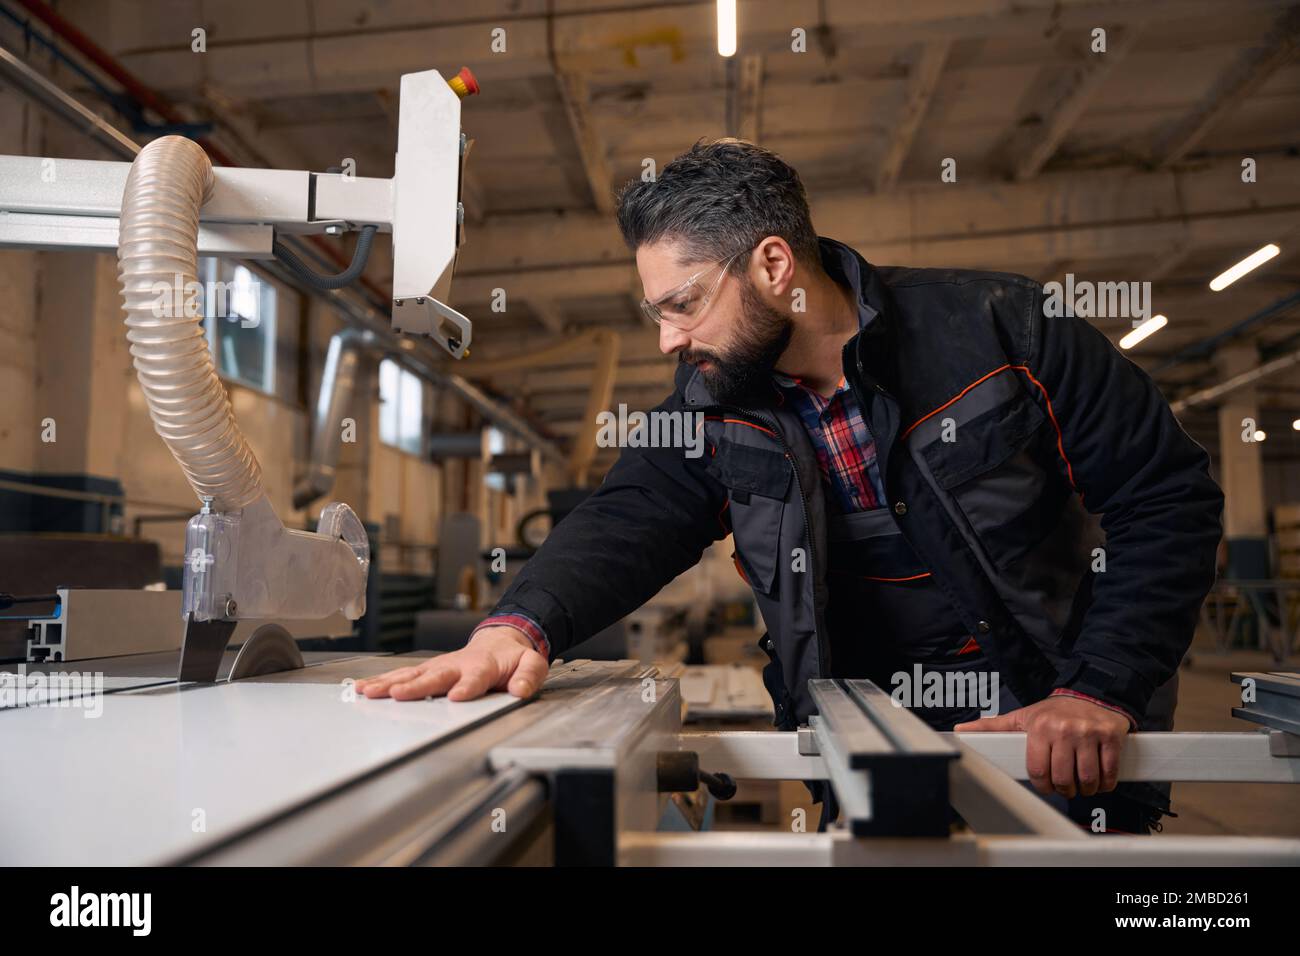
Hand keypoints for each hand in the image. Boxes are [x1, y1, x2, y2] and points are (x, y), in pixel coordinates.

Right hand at [353, 627, 547, 701]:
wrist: (499, 641)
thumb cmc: (512, 658)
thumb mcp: (532, 664)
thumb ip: (528, 677)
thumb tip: (520, 690)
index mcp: (483, 667)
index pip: (475, 679)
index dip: (467, 687)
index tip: (457, 696)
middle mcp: (456, 665)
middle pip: (435, 677)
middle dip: (416, 686)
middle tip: (399, 695)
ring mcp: (438, 667)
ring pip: (412, 674)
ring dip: (390, 683)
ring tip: (369, 692)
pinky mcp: (426, 669)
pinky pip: (402, 674)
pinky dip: (382, 681)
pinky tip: (363, 688)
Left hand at [953, 695, 1129, 797]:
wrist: (1092, 692)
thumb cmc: (1055, 711)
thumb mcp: (1022, 716)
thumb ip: (993, 727)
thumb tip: (960, 731)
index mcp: (1040, 727)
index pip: (1038, 770)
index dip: (1043, 786)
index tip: (1047, 787)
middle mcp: (1064, 729)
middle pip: (1062, 778)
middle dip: (1065, 789)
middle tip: (1066, 786)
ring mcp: (1088, 733)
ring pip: (1087, 779)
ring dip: (1086, 789)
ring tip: (1082, 784)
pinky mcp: (1110, 737)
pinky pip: (1109, 771)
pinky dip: (1106, 783)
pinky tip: (1100, 780)